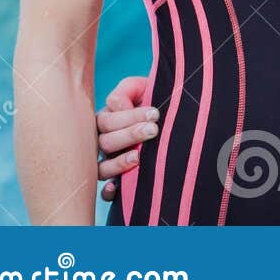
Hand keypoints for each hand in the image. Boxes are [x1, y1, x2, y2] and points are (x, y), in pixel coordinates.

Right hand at [95, 75, 156, 202]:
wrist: (177, 116)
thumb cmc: (156, 100)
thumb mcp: (144, 87)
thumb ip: (128, 89)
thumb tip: (116, 105)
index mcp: (108, 120)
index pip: (107, 121)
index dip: (128, 117)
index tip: (154, 114)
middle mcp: (105, 142)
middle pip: (105, 142)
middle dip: (129, 135)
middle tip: (153, 130)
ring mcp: (110, 163)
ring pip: (102, 167)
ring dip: (118, 162)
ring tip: (138, 157)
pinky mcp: (119, 181)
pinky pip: (105, 191)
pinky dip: (108, 191)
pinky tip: (115, 188)